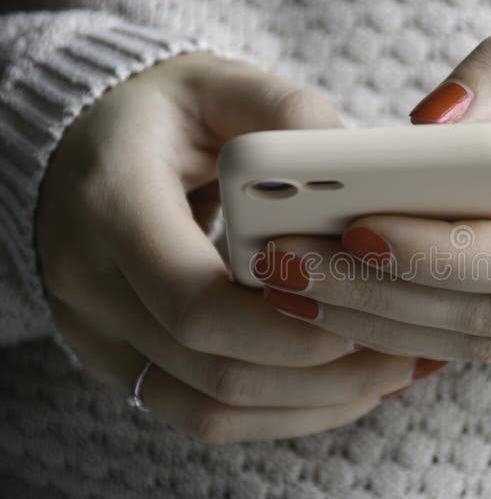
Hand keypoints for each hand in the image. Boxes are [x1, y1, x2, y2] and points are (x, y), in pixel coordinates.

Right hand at [36, 53, 417, 441]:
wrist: (84, 148)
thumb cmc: (159, 113)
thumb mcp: (217, 84)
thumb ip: (284, 112)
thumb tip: (354, 162)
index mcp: (110, 205)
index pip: (194, 300)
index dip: (285, 325)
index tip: (363, 319)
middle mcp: (89, 283)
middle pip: (212, 370)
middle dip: (318, 374)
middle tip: (398, 358)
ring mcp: (97, 333)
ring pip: (210, 411)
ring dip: (307, 404)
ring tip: (381, 378)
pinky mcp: (121, 359)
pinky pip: (200, 414)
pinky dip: (275, 412)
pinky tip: (334, 388)